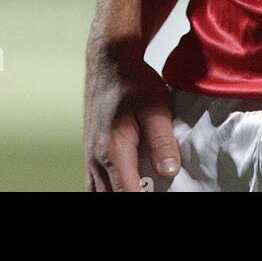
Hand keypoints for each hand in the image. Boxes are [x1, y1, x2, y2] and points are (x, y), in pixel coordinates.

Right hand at [85, 43, 182, 191]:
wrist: (109, 62)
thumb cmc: (133, 81)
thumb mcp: (155, 106)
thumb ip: (162, 140)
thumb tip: (170, 172)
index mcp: (113, 151)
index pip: (127, 194)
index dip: (145, 198)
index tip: (165, 193)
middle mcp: (96, 160)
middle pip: (112, 197)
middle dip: (134, 195)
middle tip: (158, 188)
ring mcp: (91, 159)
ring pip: (100, 194)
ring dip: (121, 192)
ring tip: (145, 186)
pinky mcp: (91, 155)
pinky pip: (95, 186)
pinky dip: (110, 190)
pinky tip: (130, 184)